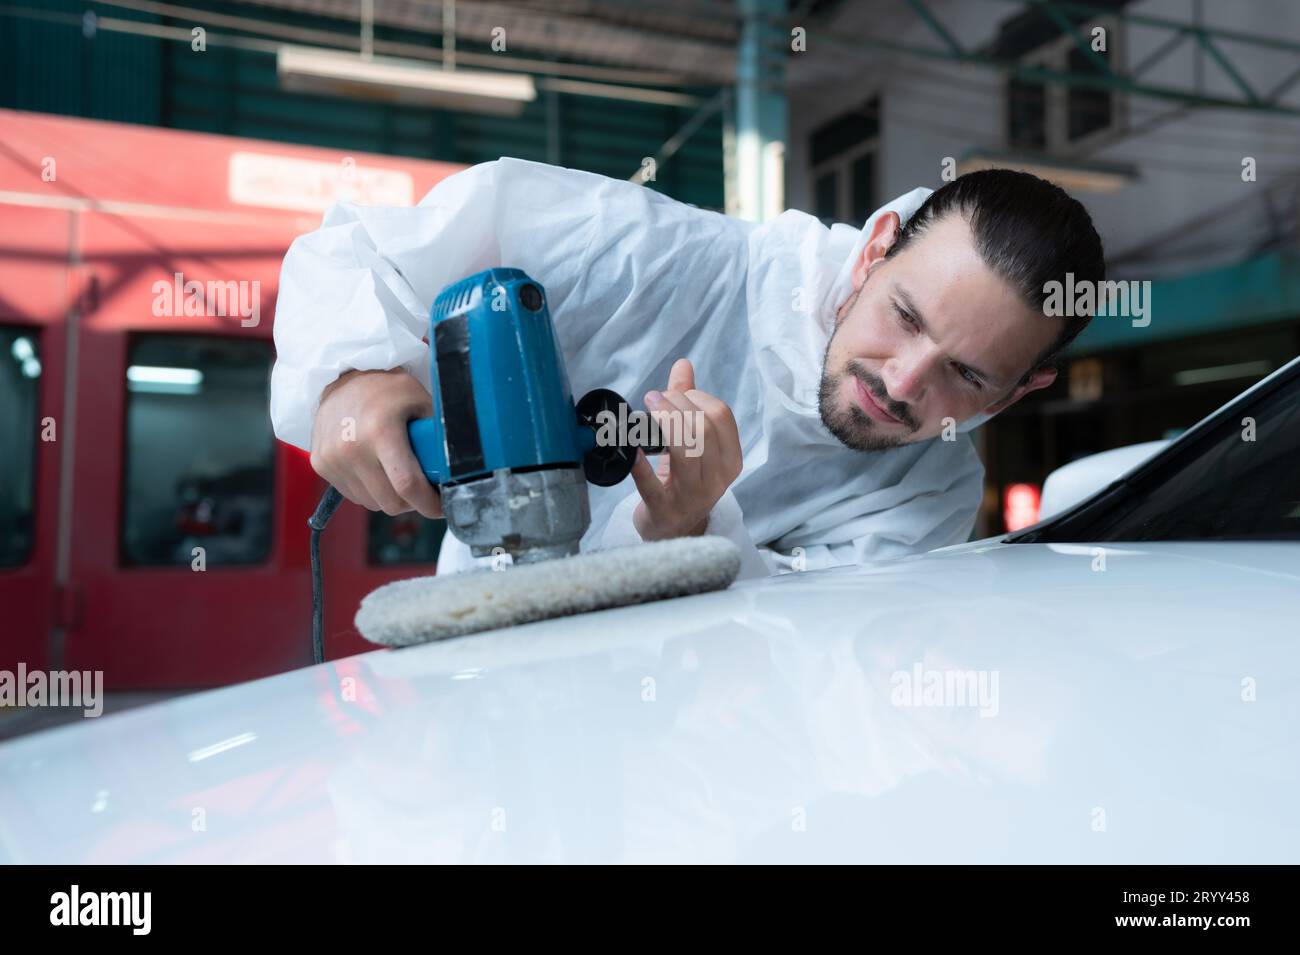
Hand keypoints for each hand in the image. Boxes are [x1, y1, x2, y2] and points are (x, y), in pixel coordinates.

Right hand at [309, 368, 443, 518]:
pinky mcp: (321, 464)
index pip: (407, 486)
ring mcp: (332, 459)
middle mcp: (351, 449)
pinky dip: (370, 491)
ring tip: (397, 474)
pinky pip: (354, 495)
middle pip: (391, 502)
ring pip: (372, 503)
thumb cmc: (387, 388)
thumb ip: (437, 434)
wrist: (341, 374)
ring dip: (390, 497)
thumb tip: (462, 463)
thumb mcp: (420, 401)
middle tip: (422, 488)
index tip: (442, 506)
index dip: (429, 504)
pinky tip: (376, 469)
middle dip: (413, 502)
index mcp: (380, 431)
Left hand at [631, 358, 741, 540]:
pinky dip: (640, 465)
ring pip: (687, 453)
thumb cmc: (684, 482)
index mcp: (729, 460)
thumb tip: (683, 365)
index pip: (721, 417)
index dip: (695, 398)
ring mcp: (692, 497)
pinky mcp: (663, 510)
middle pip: (704, 431)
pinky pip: (652, 485)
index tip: (674, 393)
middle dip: (677, 406)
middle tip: (654, 398)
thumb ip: (688, 404)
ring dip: (664, 424)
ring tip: (646, 410)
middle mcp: (716, 479)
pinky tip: (630, 448)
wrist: (674, 532)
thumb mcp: (692, 444)